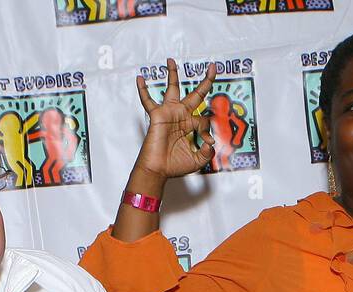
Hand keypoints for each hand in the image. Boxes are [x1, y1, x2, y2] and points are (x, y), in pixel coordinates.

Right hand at [133, 58, 215, 180]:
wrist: (159, 170)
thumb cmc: (174, 166)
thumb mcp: (198, 159)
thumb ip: (207, 151)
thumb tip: (210, 141)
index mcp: (191, 125)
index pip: (204, 119)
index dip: (208, 130)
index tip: (206, 142)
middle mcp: (181, 116)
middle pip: (195, 94)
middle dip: (205, 81)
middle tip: (212, 67)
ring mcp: (169, 113)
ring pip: (172, 89)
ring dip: (172, 74)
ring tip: (171, 61)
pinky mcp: (157, 115)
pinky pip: (148, 100)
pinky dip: (143, 90)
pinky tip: (140, 78)